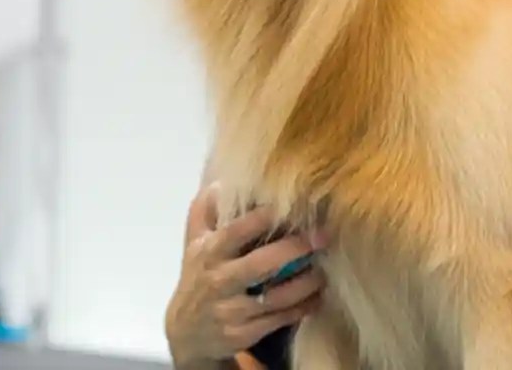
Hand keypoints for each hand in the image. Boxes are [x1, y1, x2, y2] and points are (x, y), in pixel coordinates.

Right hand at [165, 186, 327, 365]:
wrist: (186, 333)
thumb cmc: (198, 276)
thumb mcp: (194, 242)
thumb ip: (205, 209)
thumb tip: (222, 178)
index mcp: (209, 252)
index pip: (237, 230)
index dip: (264, 217)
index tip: (292, 202)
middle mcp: (219, 281)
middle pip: (261, 264)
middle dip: (295, 249)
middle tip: (323, 236)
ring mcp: (231, 310)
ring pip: (276, 297)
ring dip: (306, 283)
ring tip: (326, 269)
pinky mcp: (243, 334)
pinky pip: (280, 319)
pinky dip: (303, 307)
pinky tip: (318, 295)